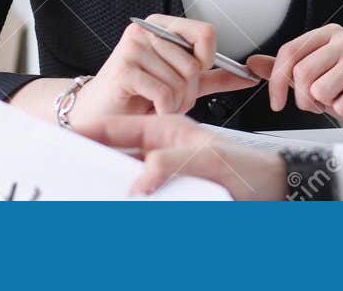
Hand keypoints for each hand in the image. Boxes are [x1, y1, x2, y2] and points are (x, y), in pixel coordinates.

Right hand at [71, 14, 253, 126]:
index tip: (197, 71)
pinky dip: (164, 110)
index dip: (208, 58)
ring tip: (157, 104)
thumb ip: (214, 76)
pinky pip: (164, 94)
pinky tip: (151, 109)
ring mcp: (132, 48)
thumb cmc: (138, 95)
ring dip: (175, 104)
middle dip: (188, 92)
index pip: (206, 32)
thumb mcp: (183, 82)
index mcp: (162, 25)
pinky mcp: (123, 70)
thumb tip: (248, 75)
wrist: (99, 112)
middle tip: (169, 98)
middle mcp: (146, 31)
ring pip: (180, 82)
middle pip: (194, 64)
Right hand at [76, 113, 287, 198]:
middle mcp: (163, 151)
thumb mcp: (212, 160)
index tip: (67, 139)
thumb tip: (140, 177)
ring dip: (112, 190)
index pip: (121, 129)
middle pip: (118, 156)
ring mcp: (167, 174)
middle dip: (95, 164)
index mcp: (169, 131)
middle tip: (72, 177)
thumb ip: (174, 162)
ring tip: (92, 198)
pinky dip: (131, 207)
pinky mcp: (173, 196)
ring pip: (128, 182)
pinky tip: (122, 213)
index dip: (92, 132)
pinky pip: (144, 202)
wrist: (275, 190)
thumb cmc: (251, 168)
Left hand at [247, 24, 342, 134]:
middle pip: (302, 73)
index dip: (276, 81)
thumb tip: (253, 63)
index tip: (276, 101)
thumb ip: (285, 69)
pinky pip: (341, 105)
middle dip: (304, 98)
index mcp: (329, 34)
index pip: (289, 52)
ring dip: (325, 105)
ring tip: (338, 99)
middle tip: (317, 102)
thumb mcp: (314, 76)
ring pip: (320, 90)